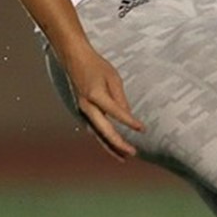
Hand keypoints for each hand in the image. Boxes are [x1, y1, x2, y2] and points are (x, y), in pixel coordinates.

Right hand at [58, 43, 145, 159]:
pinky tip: (111, 146)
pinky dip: (103, 139)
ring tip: (123, 157)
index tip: (142, 129)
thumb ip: (120, 98)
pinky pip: (94, 129)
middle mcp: (87, 106)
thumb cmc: (96, 66)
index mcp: (95, 95)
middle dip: (118, 144)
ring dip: (109, 146)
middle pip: (103, 130)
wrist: (74, 59)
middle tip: (132, 153)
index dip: (130, 122)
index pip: (116, 113)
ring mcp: (83, 110)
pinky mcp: (83, 111)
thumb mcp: (113, 78)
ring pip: (97, 134)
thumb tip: (127, 115)